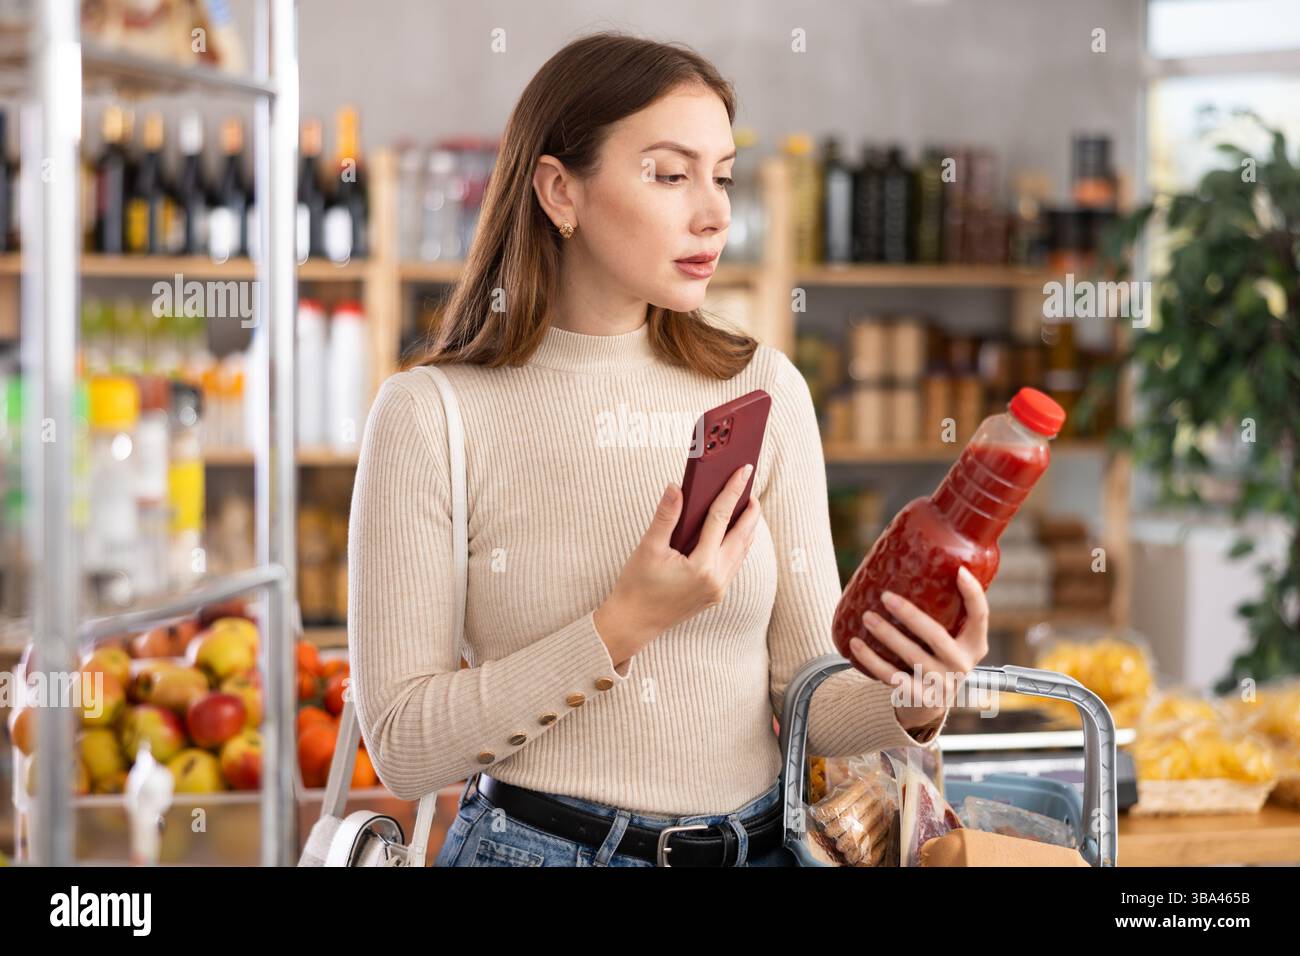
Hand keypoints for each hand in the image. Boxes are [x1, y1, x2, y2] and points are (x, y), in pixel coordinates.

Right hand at [593, 464, 760, 665]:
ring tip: (746, 506)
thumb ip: (666, 515)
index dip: (733, 491)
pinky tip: (733, 533)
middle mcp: (716, 579)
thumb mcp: (649, 547)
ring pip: (741, 552)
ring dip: (746, 528)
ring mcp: (719, 590)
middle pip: (742, 536)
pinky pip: (733, 564)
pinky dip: (737, 545)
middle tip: (750, 486)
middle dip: (750, 510)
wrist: (632, 623)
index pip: (722, 519)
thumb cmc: (637, 586)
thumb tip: (677, 486)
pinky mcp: (715, 595)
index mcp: (702, 566)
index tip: (743, 471)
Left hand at [846, 565, 989, 730]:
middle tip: (886, 597)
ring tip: (867, 617)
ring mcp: (942, 684)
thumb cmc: (936, 657)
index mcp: (974, 645)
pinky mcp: (921, 698)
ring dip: (887, 635)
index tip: (959, 571)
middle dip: (910, 615)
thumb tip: (914, 564)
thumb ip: (944, 613)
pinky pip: (893, 677)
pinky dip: (872, 660)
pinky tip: (856, 645)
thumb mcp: (951, 639)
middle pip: (936, 636)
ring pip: (912, 656)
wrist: (930, 704)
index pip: (980, 617)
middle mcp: (962, 665)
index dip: (973, 595)